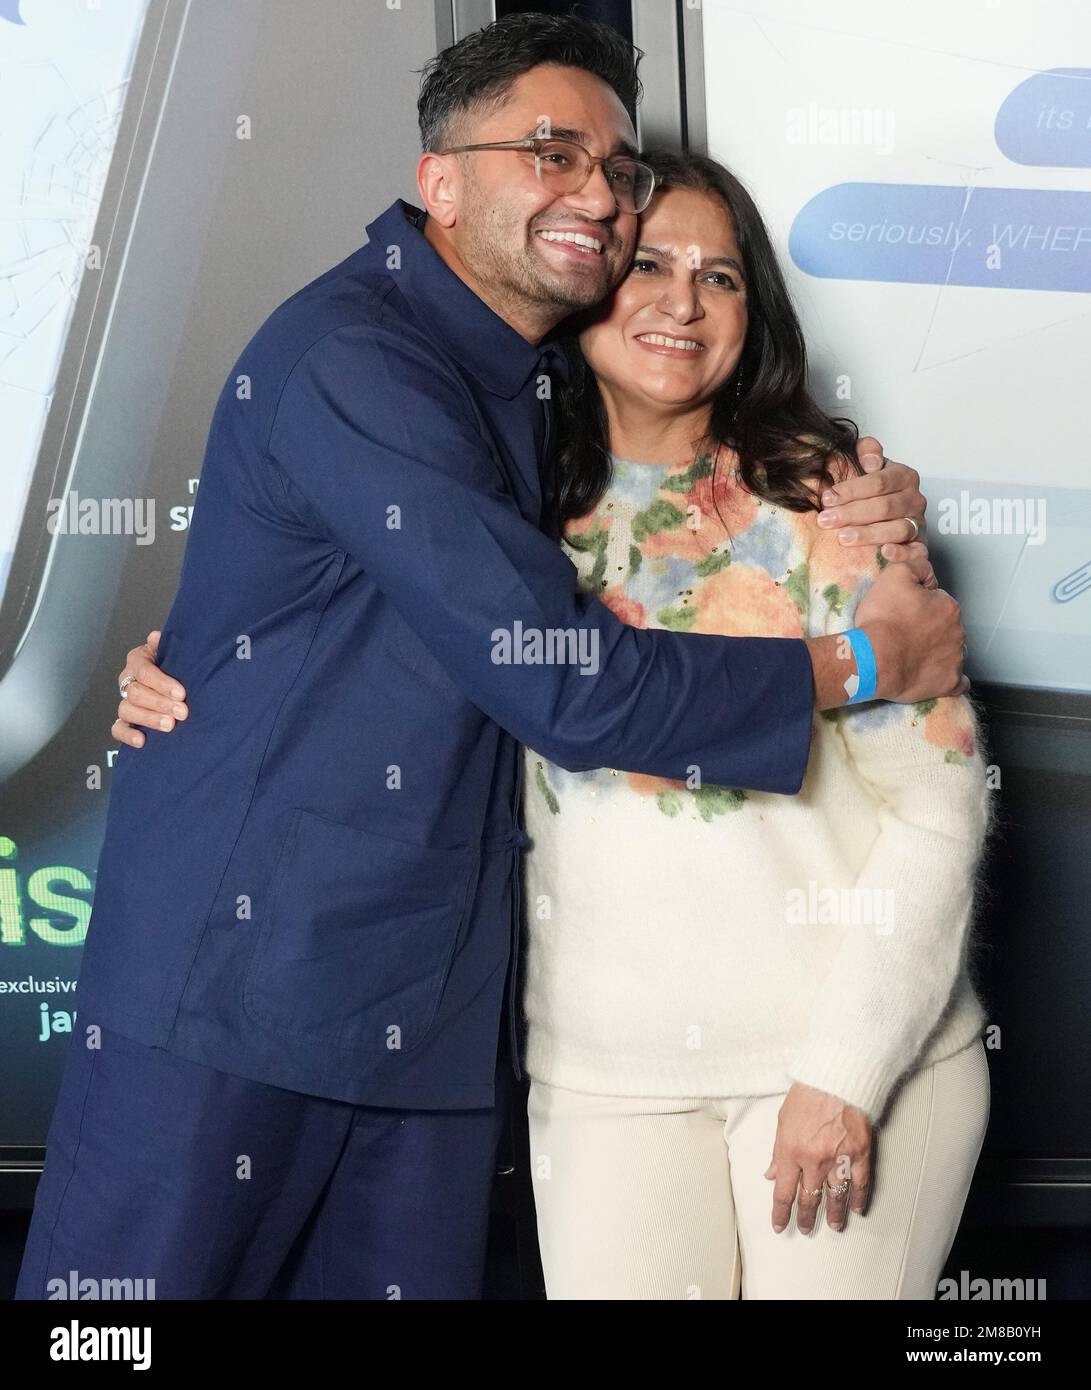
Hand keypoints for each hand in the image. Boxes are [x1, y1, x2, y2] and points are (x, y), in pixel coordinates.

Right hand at [111, 630, 188, 748]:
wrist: (179, 682)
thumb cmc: (175, 665)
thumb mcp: (173, 652)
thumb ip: (166, 646)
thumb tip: (156, 637)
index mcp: (138, 661)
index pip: (144, 672)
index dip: (162, 684)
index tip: (181, 693)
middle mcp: (128, 680)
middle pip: (136, 693)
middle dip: (160, 703)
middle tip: (182, 712)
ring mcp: (126, 701)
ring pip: (127, 710)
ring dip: (149, 719)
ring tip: (170, 725)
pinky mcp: (125, 720)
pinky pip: (118, 729)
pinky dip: (127, 735)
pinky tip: (142, 740)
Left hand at [765, 1082, 872, 1234]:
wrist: (837, 1076)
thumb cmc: (808, 1093)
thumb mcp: (783, 1120)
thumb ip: (778, 1151)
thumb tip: (772, 1173)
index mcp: (790, 1150)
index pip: (783, 1192)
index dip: (780, 1212)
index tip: (780, 1224)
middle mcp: (813, 1159)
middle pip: (808, 1198)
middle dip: (806, 1217)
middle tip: (805, 1228)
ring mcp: (838, 1158)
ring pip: (835, 1197)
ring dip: (833, 1214)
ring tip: (833, 1225)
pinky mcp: (860, 1153)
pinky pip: (860, 1184)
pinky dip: (858, 1199)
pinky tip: (856, 1208)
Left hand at [819, 436, 928, 564]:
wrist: (885, 511)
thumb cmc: (871, 488)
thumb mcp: (867, 463)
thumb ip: (867, 450)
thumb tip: (870, 462)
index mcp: (904, 476)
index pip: (878, 482)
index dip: (852, 490)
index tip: (827, 498)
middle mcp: (914, 500)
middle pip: (884, 507)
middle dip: (852, 514)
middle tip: (826, 520)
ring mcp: (918, 523)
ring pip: (898, 529)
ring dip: (869, 534)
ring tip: (843, 537)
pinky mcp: (919, 546)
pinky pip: (916, 552)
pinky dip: (902, 553)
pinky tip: (884, 553)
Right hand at [857, 559, 968, 701]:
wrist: (874, 659)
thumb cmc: (882, 620)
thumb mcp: (894, 575)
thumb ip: (915, 564)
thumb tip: (925, 565)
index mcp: (949, 607)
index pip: (938, 601)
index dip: (918, 604)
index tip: (902, 612)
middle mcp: (958, 633)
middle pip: (945, 626)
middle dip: (928, 627)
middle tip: (903, 632)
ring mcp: (955, 660)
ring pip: (950, 651)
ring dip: (935, 651)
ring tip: (908, 654)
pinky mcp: (947, 684)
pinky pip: (957, 682)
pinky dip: (948, 677)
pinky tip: (935, 674)